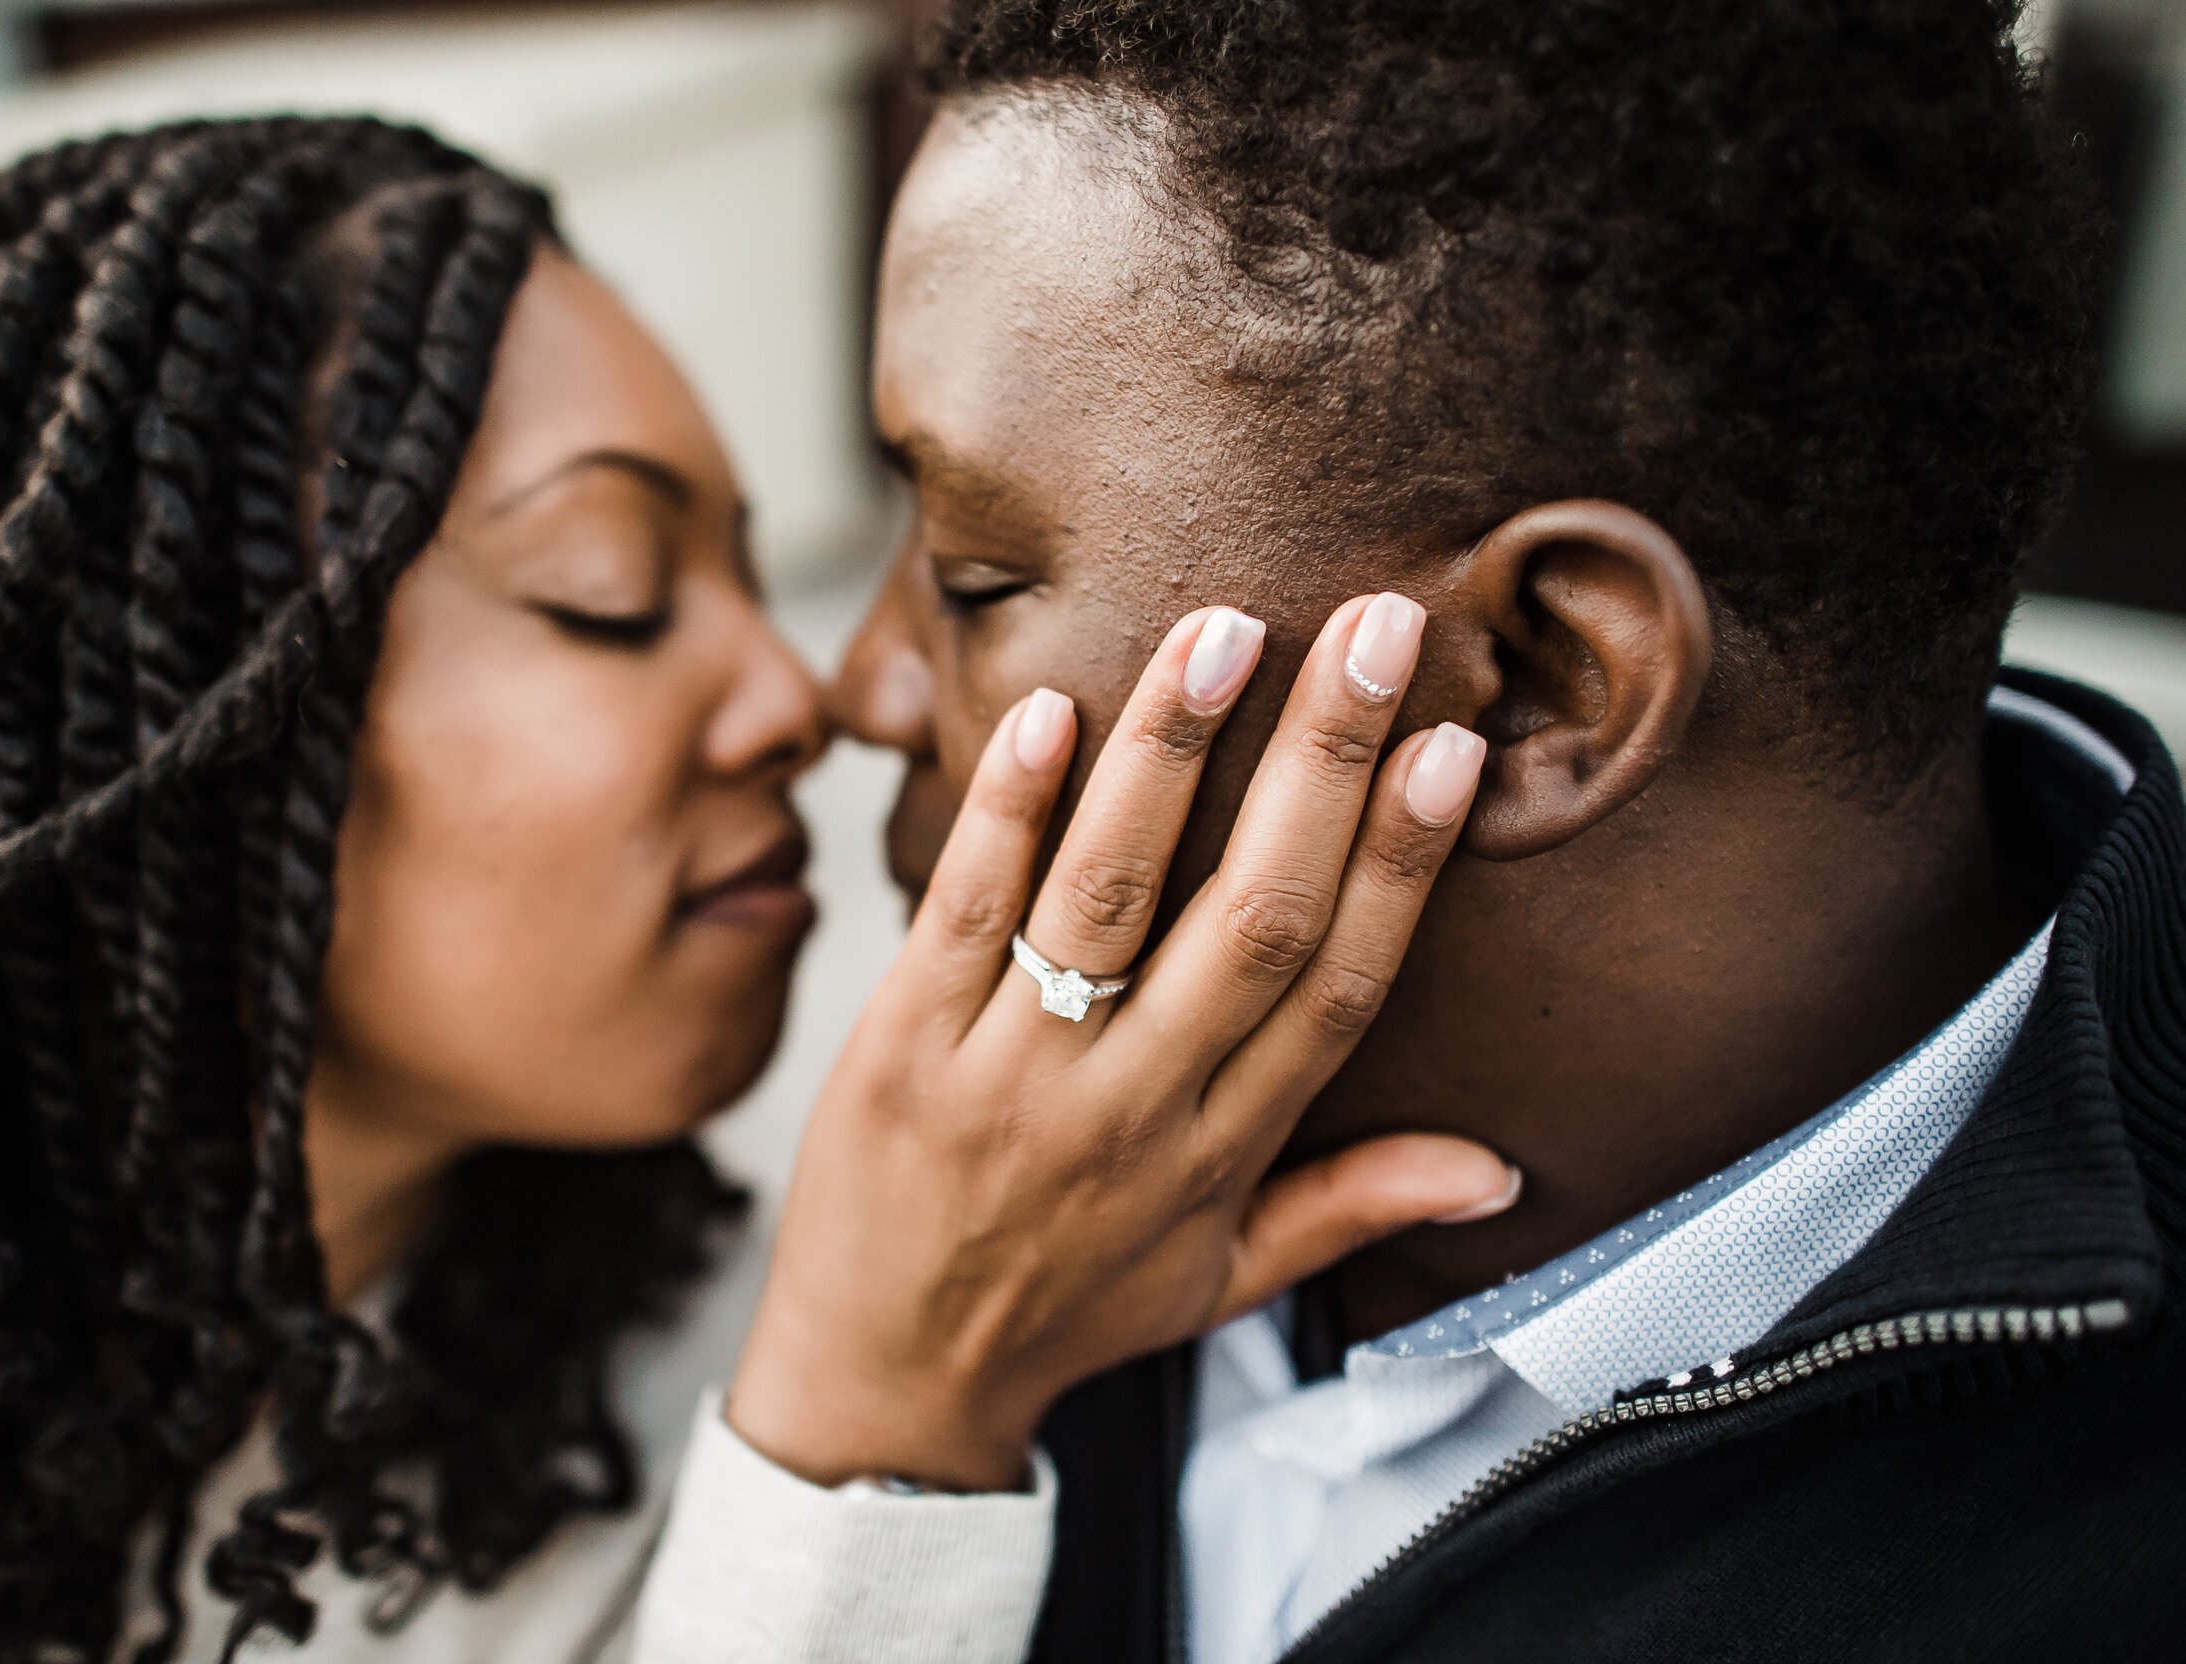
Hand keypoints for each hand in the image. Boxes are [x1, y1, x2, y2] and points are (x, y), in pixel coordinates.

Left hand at [730, 595, 1512, 1491]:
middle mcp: (1132, 1107)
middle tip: (1375, 629)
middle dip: (1321, 765)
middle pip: (1252, 918)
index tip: (1454, 747)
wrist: (887, 1378)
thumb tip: (1494, 1169)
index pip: (1339, 988)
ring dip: (1170, 759)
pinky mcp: (903, 1047)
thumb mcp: (1223, 1281)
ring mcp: (1012, 1073)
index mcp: (1223, 1151)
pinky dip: (1007, 813)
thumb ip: (1353, 1206)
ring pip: (1108, 897)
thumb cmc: (1066, 1309)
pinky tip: (1046, 711)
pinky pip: (964, 912)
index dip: (1402, 864)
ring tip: (1220, 632)